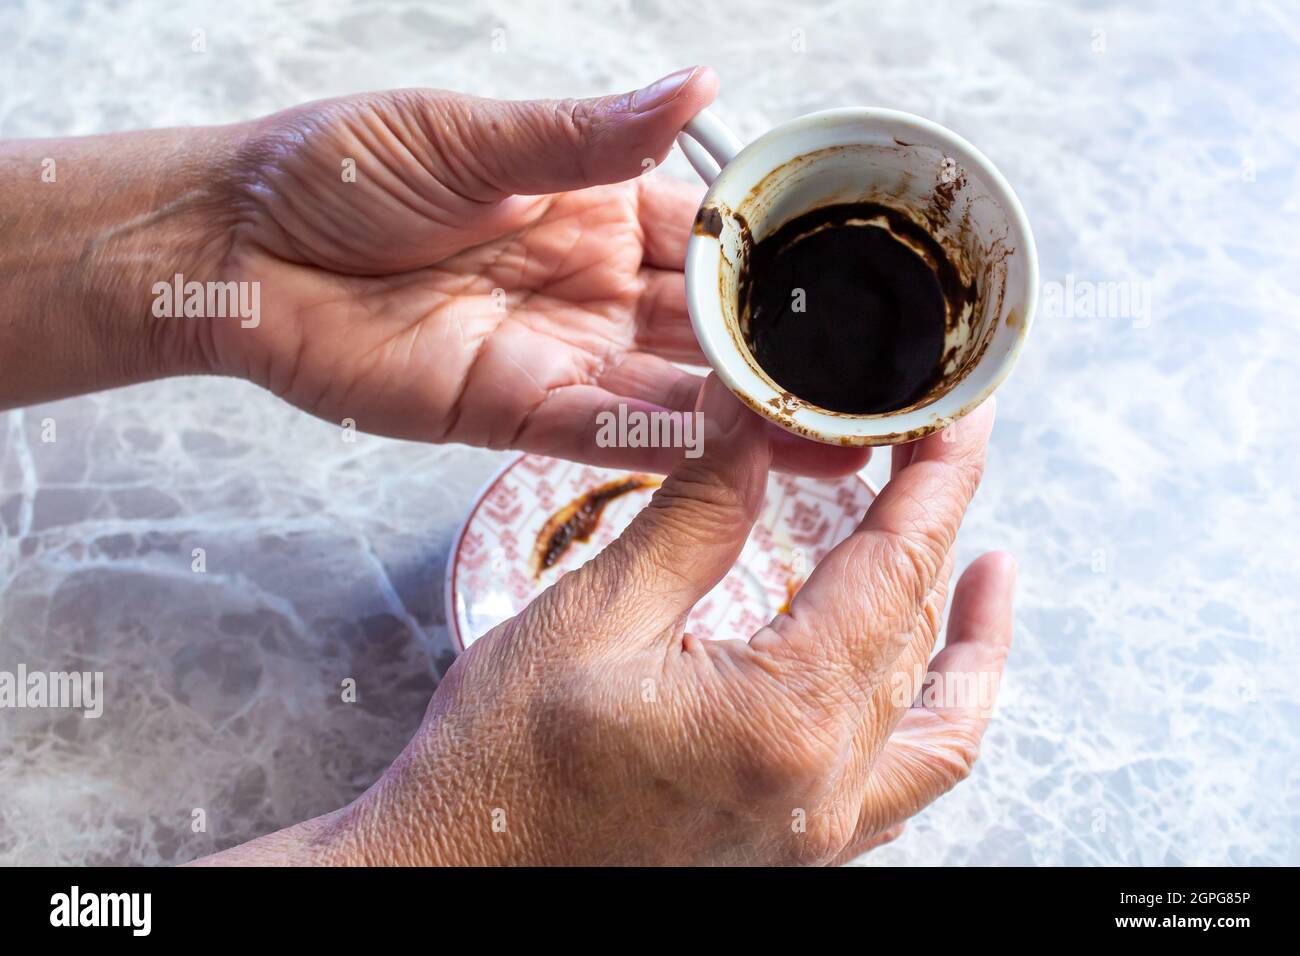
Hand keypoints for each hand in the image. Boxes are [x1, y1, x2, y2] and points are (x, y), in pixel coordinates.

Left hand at [197, 68, 866, 475]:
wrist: (240, 244)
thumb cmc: (344, 169)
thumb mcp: (477, 137)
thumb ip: (592, 136)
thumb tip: (699, 84)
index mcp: (593, 208)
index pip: (706, 244)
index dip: (773, 271)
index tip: (850, 295)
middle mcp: (588, 288)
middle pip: (703, 332)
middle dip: (778, 363)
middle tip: (865, 393)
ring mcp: (554, 354)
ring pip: (668, 392)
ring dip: (743, 419)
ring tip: (830, 439)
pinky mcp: (507, 411)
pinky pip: (598, 430)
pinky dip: (660, 439)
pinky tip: (729, 451)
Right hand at [299, 381, 1013, 865]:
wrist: (454, 878)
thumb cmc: (499, 764)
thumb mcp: (594, 613)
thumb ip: (697, 516)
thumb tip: (755, 424)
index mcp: (780, 720)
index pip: (893, 570)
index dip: (935, 480)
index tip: (962, 416)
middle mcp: (823, 790)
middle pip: (914, 630)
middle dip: (932, 526)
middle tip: (931, 450)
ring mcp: (818, 833)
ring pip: (933, 714)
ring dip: (955, 625)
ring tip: (972, 556)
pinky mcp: (797, 849)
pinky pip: (905, 779)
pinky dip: (934, 709)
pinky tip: (925, 666)